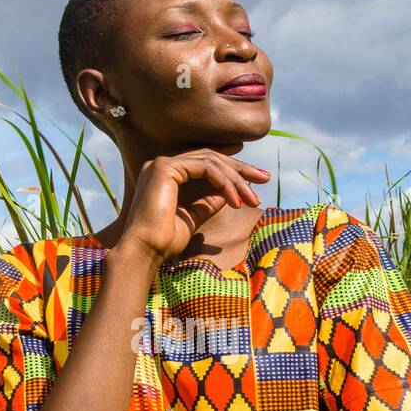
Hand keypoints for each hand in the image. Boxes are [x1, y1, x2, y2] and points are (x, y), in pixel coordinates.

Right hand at [120, 146, 271, 263]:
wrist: (145, 252)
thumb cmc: (165, 242)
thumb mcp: (194, 217)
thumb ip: (208, 201)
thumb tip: (229, 192)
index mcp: (168, 175)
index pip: (206, 164)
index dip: (233, 169)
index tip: (257, 178)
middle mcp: (164, 165)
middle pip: (211, 158)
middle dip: (241, 169)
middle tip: (265, 179)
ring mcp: (163, 163)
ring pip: (211, 161)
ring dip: (236, 180)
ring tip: (252, 200)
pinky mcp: (165, 167)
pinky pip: (205, 167)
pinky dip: (224, 182)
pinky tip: (235, 201)